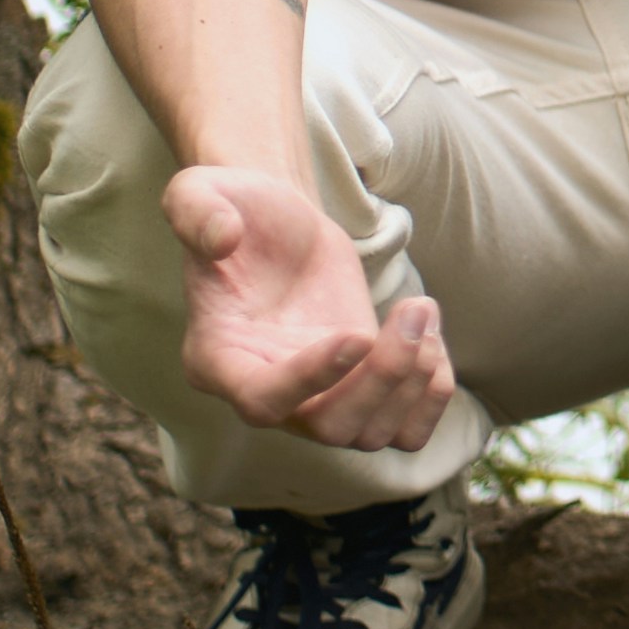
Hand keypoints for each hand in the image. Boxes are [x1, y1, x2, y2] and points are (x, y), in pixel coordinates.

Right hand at [162, 162, 455, 451]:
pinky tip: (431, 335)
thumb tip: (222, 237)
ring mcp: (316, 398)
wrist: (277, 223)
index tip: (356, 334)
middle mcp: (267, 393)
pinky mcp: (358, 388)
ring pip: (370, 435)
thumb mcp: (200, 192)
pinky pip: (403, 430)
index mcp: (217, 359)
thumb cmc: (234, 209)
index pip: (262, 401)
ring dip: (413, 383)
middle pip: (329, 427)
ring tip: (421, 310)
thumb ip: (197, 210)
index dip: (311, 380)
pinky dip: (430, 396)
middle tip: (415, 309)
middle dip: (384, 377)